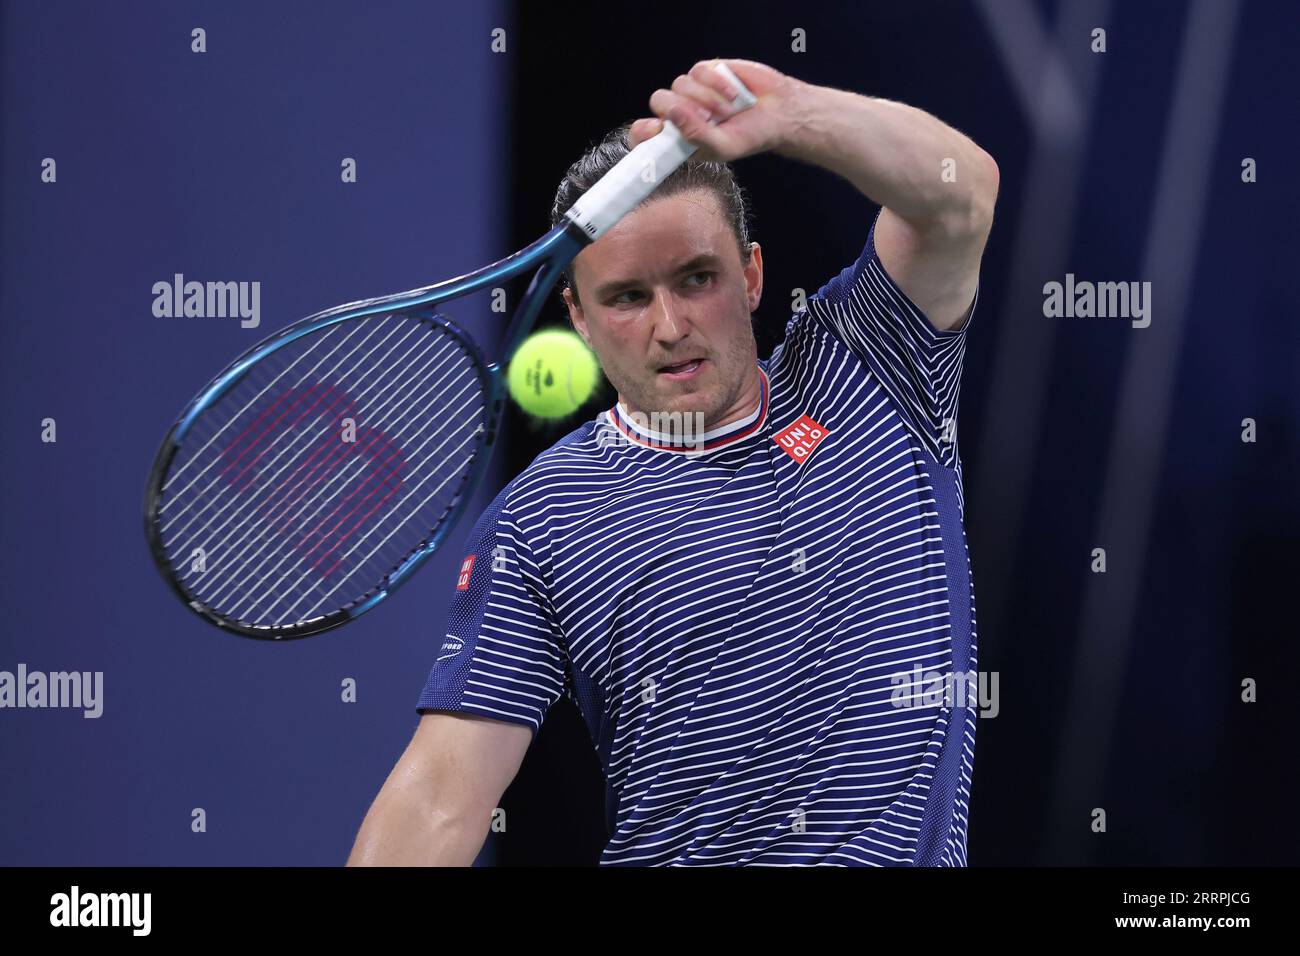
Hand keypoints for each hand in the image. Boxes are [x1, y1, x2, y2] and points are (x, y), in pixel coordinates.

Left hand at [628, 58, 804, 162]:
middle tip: (709, 120)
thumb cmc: (749, 136)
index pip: (645, 133)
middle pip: (659, 100)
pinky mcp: (707, 71)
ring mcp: (693, 90)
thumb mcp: (722, 147)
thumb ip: (694, 135)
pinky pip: (699, 72)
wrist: (777, 113)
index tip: (656, 129)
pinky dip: (717, 84)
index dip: (644, 130)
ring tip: (728, 111)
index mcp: (678, 137)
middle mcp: (681, 112)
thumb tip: (670, 114)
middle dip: (683, 110)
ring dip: (707, 100)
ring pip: (680, 85)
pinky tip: (734, 94)